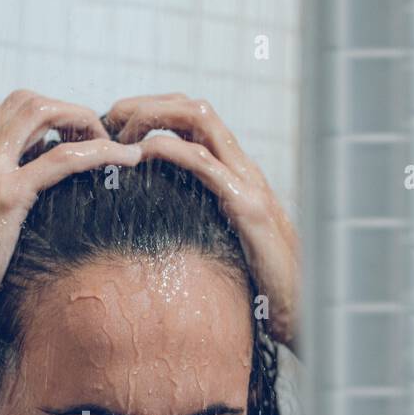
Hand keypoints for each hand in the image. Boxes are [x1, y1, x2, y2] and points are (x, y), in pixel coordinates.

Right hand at [0, 89, 143, 327]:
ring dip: (82, 120)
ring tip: (112, 146)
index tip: (64, 146)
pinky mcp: (4, 196)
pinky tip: (125, 160)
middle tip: (94, 141)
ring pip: (40, 112)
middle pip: (21, 102)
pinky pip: (62, 158)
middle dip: (64, 111)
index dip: (36, 122)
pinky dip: (100, 152)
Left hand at [102, 93, 299, 345]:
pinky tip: (142, 155)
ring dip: (152, 116)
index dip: (154, 111)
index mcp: (235, 174)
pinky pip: (205, 163)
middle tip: (110, 119)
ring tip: (119, 133)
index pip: (193, 119)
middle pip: (193, 108)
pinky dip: (169, 150)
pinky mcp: (249, 207)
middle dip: (147, 104)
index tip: (117, 128)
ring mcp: (249, 183)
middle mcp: (243, 169)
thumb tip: (154, 224)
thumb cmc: (260, 285)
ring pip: (199, 119)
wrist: (303, 310)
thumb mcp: (222, 244)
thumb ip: (198, 222)